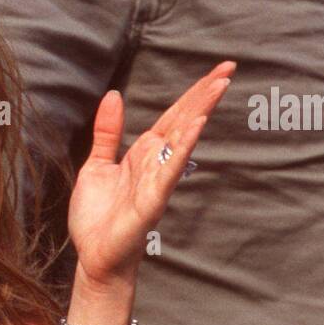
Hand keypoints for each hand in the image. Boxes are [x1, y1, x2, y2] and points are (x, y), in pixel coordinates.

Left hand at [68, 60, 235, 289]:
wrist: (93, 257)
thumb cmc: (98, 217)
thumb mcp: (96, 165)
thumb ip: (108, 132)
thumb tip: (114, 95)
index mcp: (144, 153)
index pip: (173, 115)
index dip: (193, 91)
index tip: (218, 69)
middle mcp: (156, 163)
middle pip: (184, 120)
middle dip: (205, 94)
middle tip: (230, 67)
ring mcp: (157, 181)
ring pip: (182, 140)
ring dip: (200, 112)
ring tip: (219, 86)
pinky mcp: (152, 201)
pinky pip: (169, 170)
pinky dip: (182, 148)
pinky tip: (195, 127)